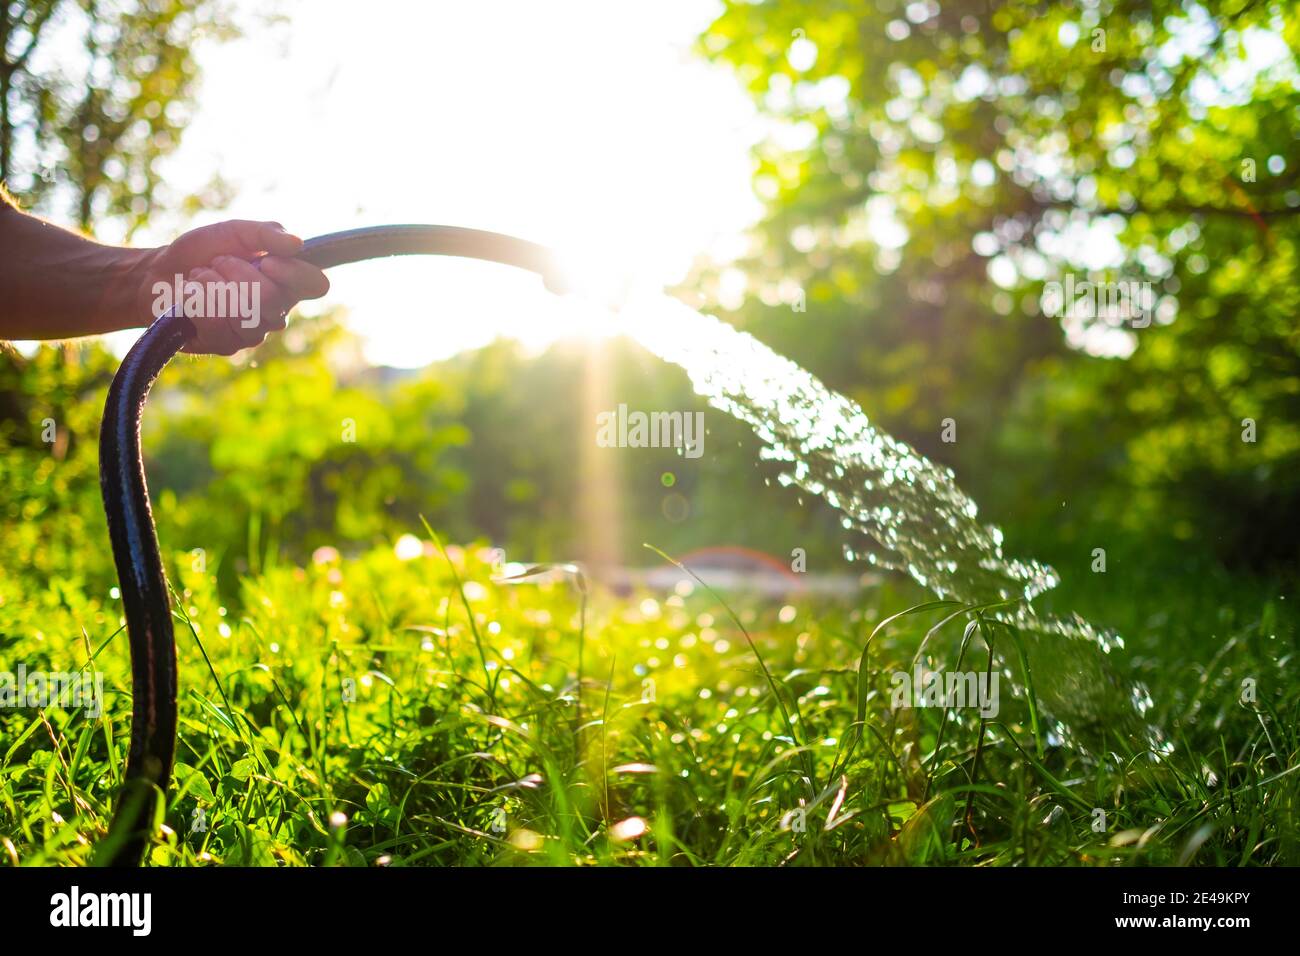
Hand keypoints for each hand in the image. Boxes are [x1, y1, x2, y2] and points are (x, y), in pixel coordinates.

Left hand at [138, 220, 328, 354]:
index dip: (294, 274)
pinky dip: (198, 301)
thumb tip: (298, 243)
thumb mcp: (235, 231)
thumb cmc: (202, 251)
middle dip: (237, 272)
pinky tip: (192, 299)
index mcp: (287, 281)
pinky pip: (218, 324)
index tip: (267, 260)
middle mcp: (276, 310)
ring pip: (245, 313)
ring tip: (202, 278)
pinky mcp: (227, 345)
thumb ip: (267, 233)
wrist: (160, 272)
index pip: (316, 285)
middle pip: (273, 299)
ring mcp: (253, 332)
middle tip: (219, 262)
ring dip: (214, 285)